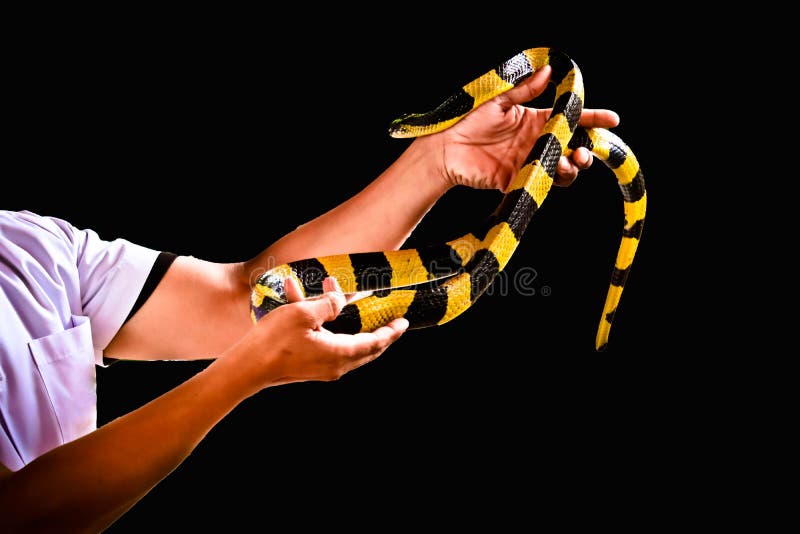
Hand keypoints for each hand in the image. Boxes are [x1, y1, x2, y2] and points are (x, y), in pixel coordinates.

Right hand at [227, 277, 407, 391]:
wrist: (245, 369)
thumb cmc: (274, 343)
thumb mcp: (303, 314)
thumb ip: (328, 304)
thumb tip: (340, 301)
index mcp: (340, 354)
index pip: (376, 342)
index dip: (391, 331)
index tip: (403, 322)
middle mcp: (335, 365)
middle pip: (364, 345)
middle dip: (370, 322)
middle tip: (381, 310)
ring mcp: (320, 368)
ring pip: (340, 339)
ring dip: (337, 314)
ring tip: (328, 287)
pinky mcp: (306, 366)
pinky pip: (322, 340)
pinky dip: (319, 322)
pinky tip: (300, 298)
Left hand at [424, 64, 619, 190]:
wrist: (445, 149)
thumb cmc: (468, 120)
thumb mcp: (498, 101)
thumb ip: (524, 90)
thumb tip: (548, 72)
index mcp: (535, 120)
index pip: (570, 119)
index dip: (592, 119)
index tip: (612, 119)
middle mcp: (536, 142)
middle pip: (572, 148)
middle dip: (586, 151)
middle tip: (584, 152)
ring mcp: (529, 162)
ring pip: (562, 169)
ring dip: (572, 168)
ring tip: (568, 162)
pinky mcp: (518, 181)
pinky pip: (542, 183)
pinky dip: (552, 180)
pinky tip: (552, 172)